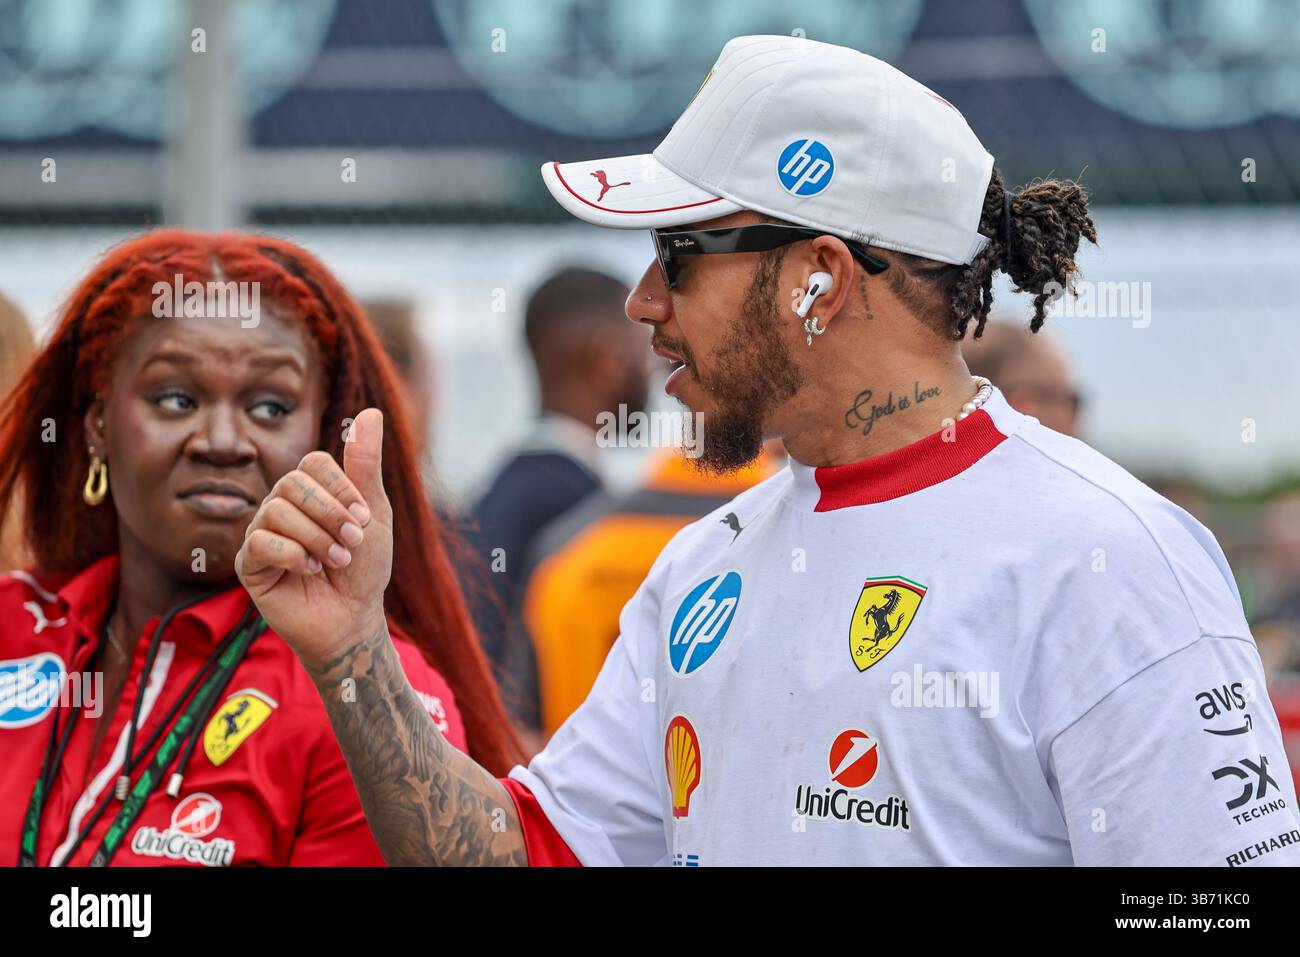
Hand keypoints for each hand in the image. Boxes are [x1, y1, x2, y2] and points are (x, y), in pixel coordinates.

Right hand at [235, 408, 392, 666]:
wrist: (353, 617)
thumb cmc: (365, 567)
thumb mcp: (373, 511)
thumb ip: (366, 463)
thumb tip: (371, 412)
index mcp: (311, 489)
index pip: (314, 462)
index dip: (342, 490)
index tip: (364, 519)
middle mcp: (282, 504)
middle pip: (292, 483)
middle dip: (330, 515)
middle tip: (351, 543)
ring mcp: (262, 532)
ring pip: (275, 511)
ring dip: (316, 539)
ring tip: (334, 561)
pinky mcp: (249, 563)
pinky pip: (259, 542)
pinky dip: (292, 556)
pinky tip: (308, 571)